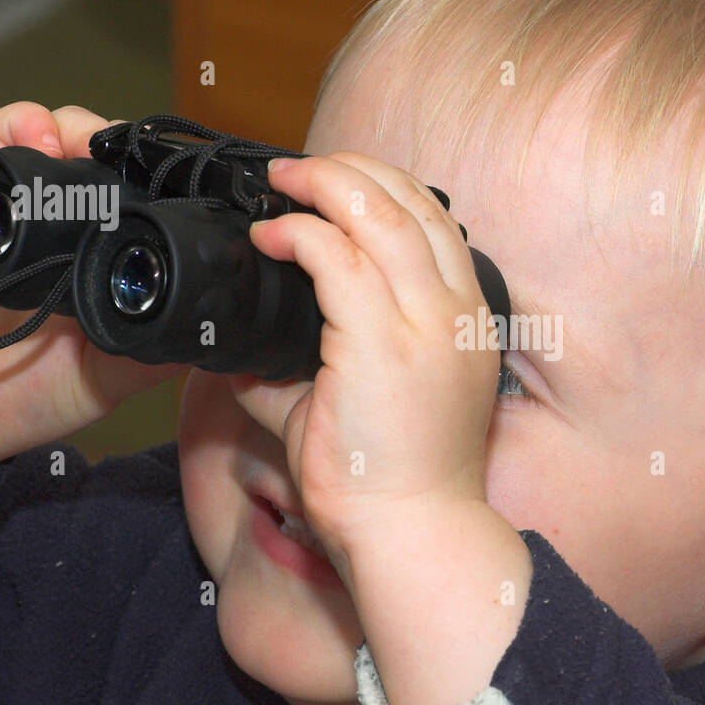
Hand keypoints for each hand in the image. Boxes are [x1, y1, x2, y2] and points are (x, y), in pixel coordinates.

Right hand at [0, 102, 184, 481]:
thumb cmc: (33, 393)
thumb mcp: (115, 377)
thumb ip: (159, 352)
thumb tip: (209, 327)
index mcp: (112, 257)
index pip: (150, 198)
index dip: (169, 180)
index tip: (190, 180)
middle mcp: (75, 226)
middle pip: (110, 158)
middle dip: (128, 146)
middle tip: (144, 159)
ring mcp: (26, 208)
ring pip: (61, 135)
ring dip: (81, 128)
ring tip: (91, 142)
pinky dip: (18, 125)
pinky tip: (38, 136)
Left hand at [243, 151, 500, 559]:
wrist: (409, 534)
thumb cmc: (390, 480)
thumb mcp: (355, 406)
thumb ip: (303, 368)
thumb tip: (240, 350)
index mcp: (464, 320)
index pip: (433, 222)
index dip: (380, 189)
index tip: (331, 188)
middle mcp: (455, 311)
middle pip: (412, 201)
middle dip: (349, 171)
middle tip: (295, 170)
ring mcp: (425, 322)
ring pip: (380, 212)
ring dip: (323, 185)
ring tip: (280, 184)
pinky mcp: (382, 340)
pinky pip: (337, 256)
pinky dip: (299, 234)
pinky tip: (271, 237)